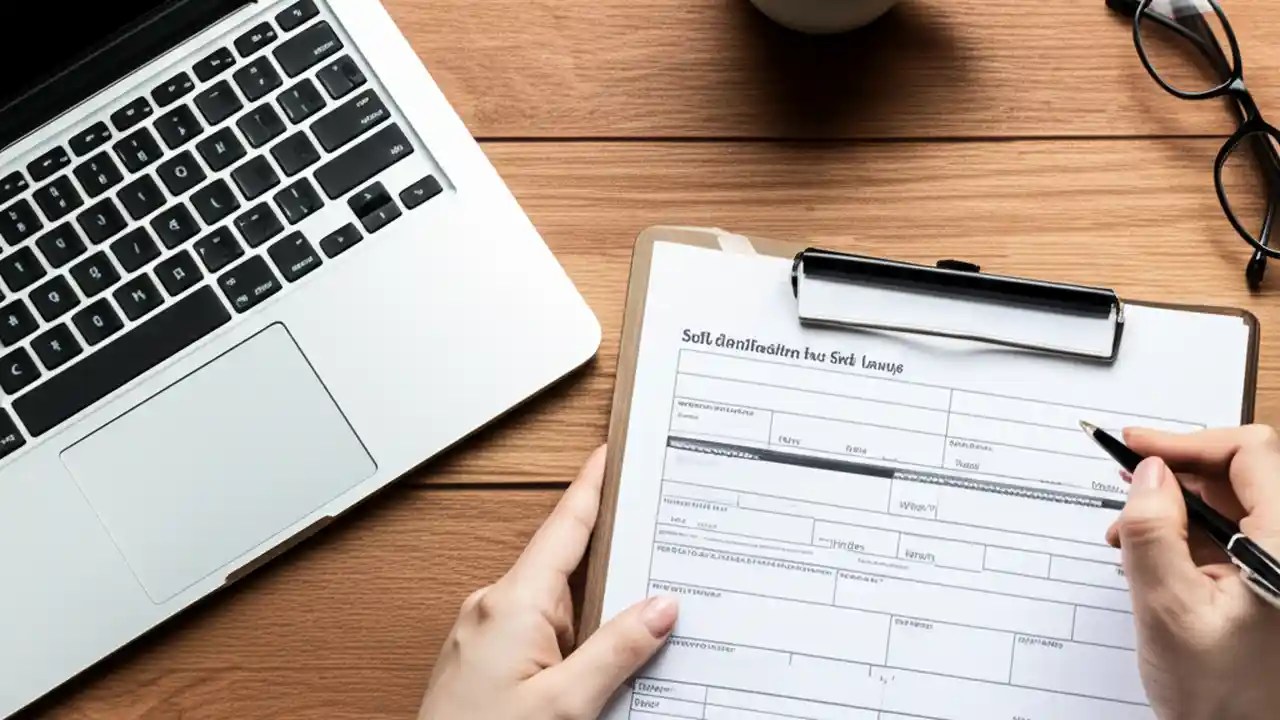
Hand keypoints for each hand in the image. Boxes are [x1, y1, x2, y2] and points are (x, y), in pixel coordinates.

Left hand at [418, 446, 678, 719]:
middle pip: (570, 569)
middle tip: (663, 558)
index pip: (565, 527)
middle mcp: (494, 608)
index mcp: (511, 603)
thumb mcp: (567, 706)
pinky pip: (542, 633)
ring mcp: (487, 634)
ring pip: (560, 607)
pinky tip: (599, 665)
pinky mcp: (487, 660)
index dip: (592, 485)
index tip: (609, 453)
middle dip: (615, 568)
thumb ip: (617, 650)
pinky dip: (575, 641)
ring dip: (597, 617)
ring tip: (640, 634)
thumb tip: (660, 607)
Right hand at [1106, 425, 1279, 719]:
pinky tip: (1152, 552)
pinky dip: (1186, 532)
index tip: (1138, 447)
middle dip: (1177, 473)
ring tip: (1128, 530)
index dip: (1189, 443)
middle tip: (1126, 476)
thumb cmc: (1222, 696)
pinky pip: (1230, 534)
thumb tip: (1148, 474)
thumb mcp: (1169, 609)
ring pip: (1233, 502)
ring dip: (1177, 505)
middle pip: (1241, 473)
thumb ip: (1152, 533)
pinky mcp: (1270, 580)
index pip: (1251, 453)